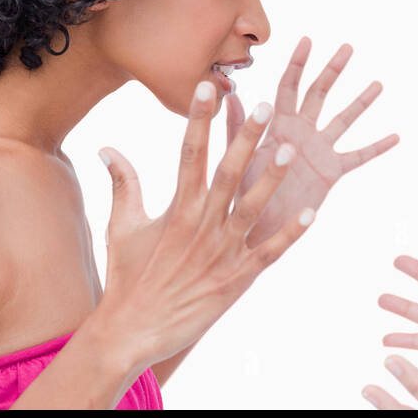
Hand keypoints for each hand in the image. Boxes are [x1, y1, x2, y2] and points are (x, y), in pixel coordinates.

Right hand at [95, 78, 315, 372]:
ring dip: (272, 178)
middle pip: (227, 172)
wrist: (132, 331)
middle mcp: (201, 225)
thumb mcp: (121, 226)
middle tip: (265, 106)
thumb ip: (123, 183)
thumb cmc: (127, 277)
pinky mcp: (237, 279)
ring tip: (291, 148)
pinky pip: (269, 252)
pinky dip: (289, 233)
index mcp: (177, 208)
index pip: (189, 152)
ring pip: (252, 207)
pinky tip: (311, 213)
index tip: (208, 86)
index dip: (200, 117)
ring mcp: (221, 252)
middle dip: (246, 138)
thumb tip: (106, 147)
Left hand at [231, 36, 398, 246]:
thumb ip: (238, 128)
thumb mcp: (238, 157)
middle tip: (347, 48)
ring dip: (360, 102)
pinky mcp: (331, 171)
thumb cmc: (240, 192)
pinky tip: (395, 137)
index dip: (298, 64)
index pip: (289, 87)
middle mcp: (301, 131)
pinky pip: (358, 156)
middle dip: (332, 70)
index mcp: (277, 124)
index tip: (308, 41)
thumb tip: (231, 96)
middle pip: (320, 94)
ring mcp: (319, 150)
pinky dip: (376, 147)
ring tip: (378, 84)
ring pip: (343, 119)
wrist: (255, 227)